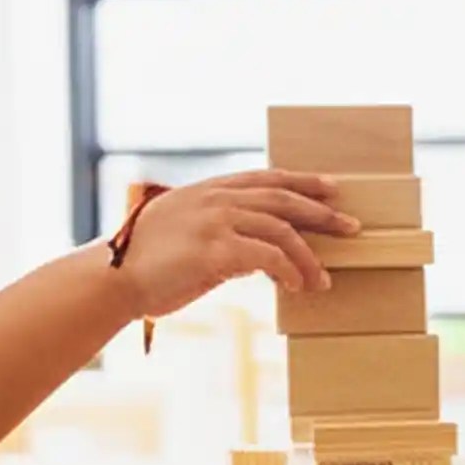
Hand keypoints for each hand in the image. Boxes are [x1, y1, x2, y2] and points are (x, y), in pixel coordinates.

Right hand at [115, 169, 359, 317]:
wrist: (112, 279)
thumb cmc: (149, 261)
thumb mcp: (186, 228)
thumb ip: (223, 226)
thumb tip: (263, 247)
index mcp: (210, 189)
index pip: (268, 178)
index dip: (304, 181)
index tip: (333, 188)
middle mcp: (216, 199)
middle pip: (284, 199)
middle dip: (323, 213)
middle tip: (352, 227)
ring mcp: (215, 223)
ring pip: (281, 232)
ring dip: (308, 257)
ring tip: (323, 279)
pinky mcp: (215, 252)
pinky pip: (268, 258)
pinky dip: (288, 272)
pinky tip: (295, 286)